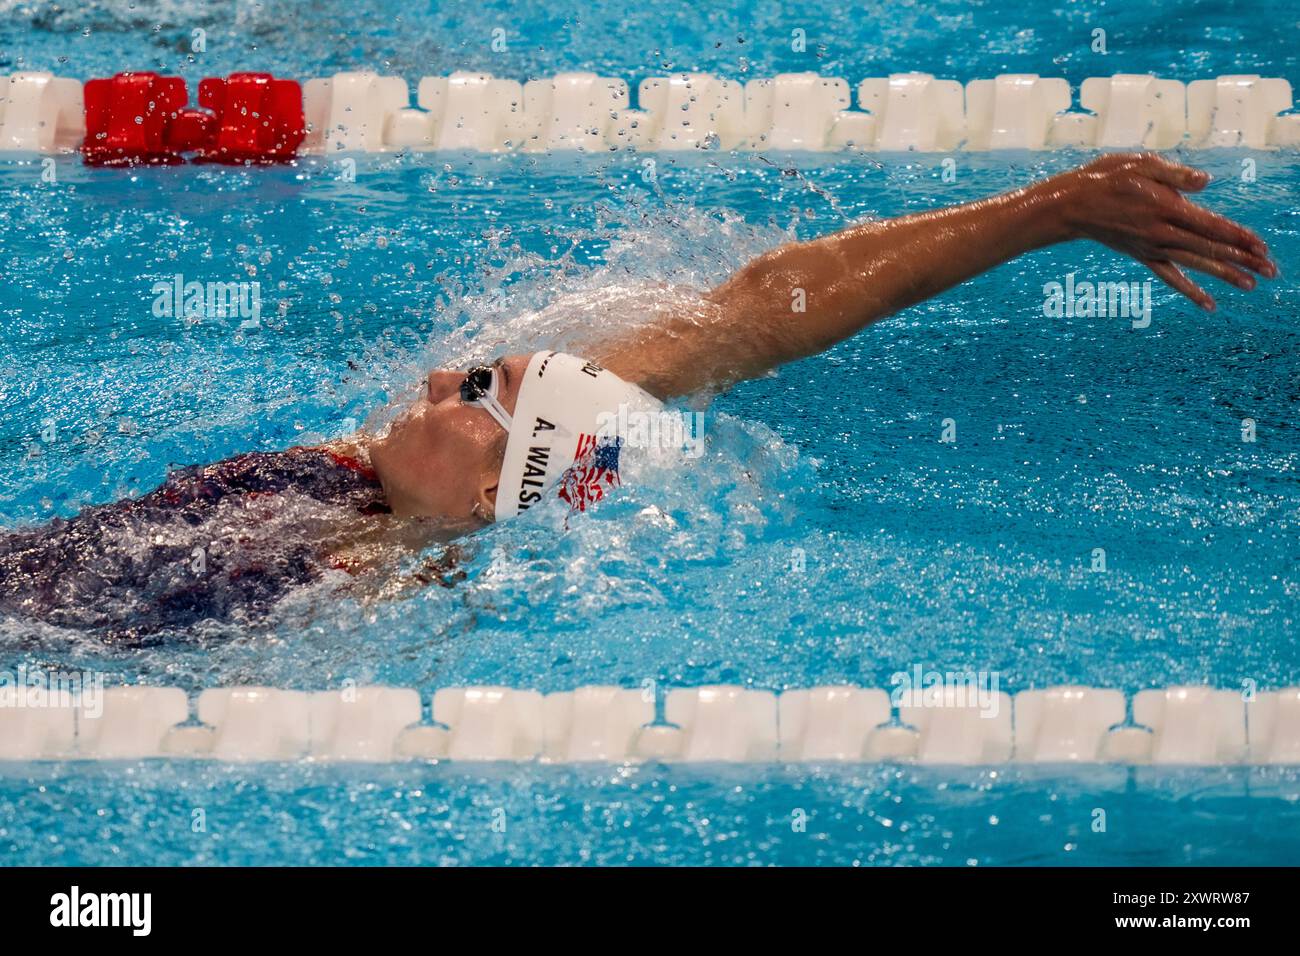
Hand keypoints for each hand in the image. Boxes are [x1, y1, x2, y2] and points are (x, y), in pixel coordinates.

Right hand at [1054, 153, 1276, 310]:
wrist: (1072, 205)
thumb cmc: (1106, 178)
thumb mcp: (1140, 164)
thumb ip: (1175, 174)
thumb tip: (1206, 183)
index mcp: (1165, 208)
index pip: (1210, 225)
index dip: (1238, 236)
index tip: (1262, 246)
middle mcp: (1161, 233)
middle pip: (1209, 248)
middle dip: (1242, 259)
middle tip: (1270, 271)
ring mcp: (1152, 247)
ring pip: (1195, 264)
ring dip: (1225, 275)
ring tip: (1252, 285)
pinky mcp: (1143, 255)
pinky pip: (1170, 277)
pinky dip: (1190, 291)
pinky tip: (1209, 304)